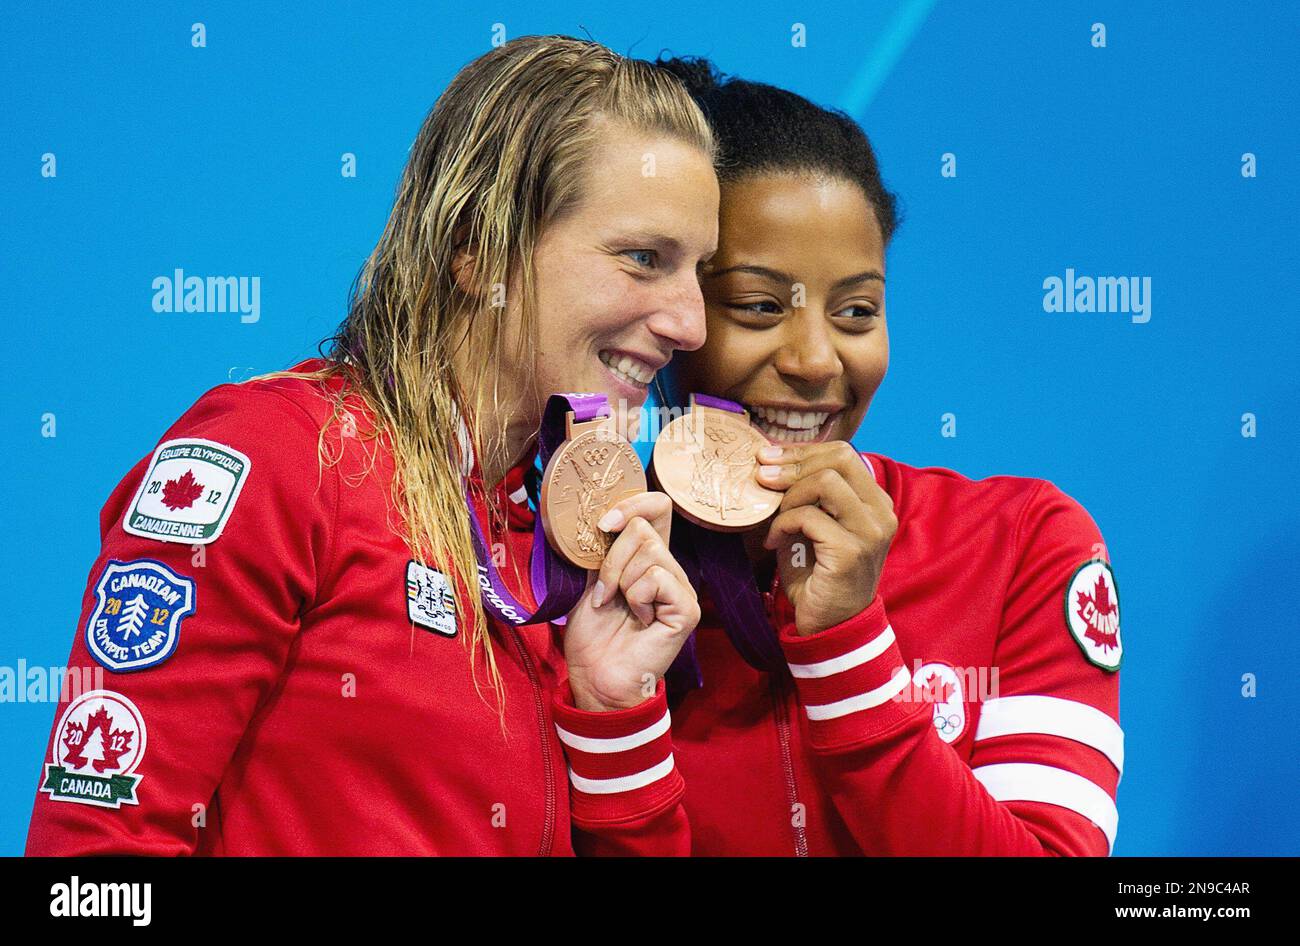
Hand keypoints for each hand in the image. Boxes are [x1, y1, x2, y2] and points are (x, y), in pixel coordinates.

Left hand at [563, 491, 700, 711]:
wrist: (595, 676)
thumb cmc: (592, 633)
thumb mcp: (589, 579)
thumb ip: (600, 548)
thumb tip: (598, 514)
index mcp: (648, 557)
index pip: (657, 507)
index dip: (633, 502)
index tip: (602, 524)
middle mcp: (669, 568)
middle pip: (643, 527)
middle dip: (611, 559)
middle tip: (604, 593)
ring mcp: (681, 588)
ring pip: (648, 551)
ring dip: (620, 582)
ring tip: (621, 609)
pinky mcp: (687, 608)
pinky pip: (656, 578)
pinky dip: (636, 598)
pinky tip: (640, 621)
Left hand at [756, 441, 896, 636]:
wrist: (829, 625)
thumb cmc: (816, 573)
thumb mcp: (811, 525)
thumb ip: (803, 494)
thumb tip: (770, 459)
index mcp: (874, 501)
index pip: (843, 454)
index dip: (803, 451)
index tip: (769, 456)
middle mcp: (881, 513)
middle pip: (839, 459)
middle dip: (793, 463)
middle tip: (763, 476)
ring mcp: (870, 532)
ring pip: (826, 482)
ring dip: (790, 496)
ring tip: (774, 517)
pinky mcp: (851, 551)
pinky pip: (809, 517)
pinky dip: (783, 524)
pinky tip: (773, 542)